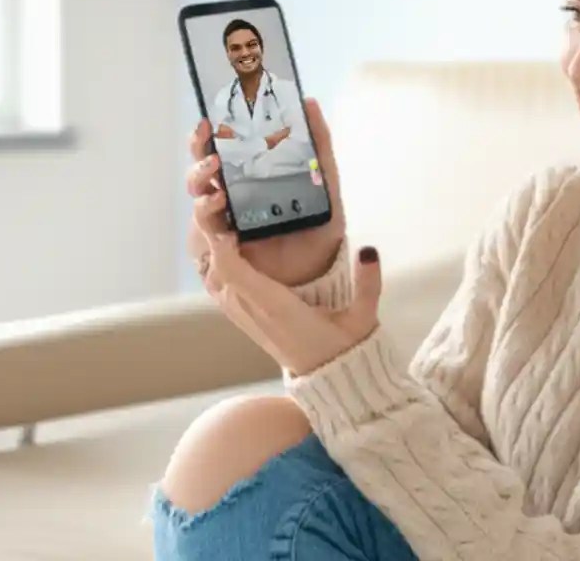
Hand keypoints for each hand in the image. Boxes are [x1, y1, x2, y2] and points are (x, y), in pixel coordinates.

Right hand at [186, 100, 344, 287]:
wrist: (322, 270)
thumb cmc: (319, 224)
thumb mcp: (325, 181)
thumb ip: (319, 144)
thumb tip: (310, 102)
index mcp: (249, 175)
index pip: (220, 148)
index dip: (209, 133)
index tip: (209, 118)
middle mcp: (231, 195)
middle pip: (201, 169)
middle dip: (198, 153)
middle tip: (210, 143)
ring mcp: (224, 221)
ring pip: (198, 197)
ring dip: (201, 184)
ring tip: (218, 182)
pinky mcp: (224, 248)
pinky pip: (204, 232)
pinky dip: (207, 218)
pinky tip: (221, 210)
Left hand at [199, 230, 381, 375]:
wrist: (331, 379)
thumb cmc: (345, 347)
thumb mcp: (363, 317)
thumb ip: (367, 284)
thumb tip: (368, 250)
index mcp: (275, 306)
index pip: (232, 269)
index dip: (221, 240)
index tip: (228, 213)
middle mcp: (252, 310)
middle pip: (215, 267)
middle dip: (212, 232)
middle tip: (223, 200)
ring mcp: (243, 316)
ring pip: (213, 276)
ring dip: (212, 247)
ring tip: (225, 216)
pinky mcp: (244, 318)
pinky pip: (219, 286)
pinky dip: (217, 262)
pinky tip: (229, 243)